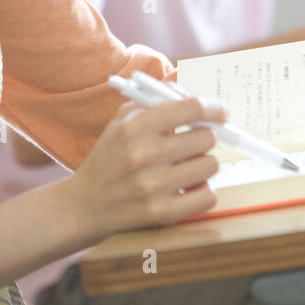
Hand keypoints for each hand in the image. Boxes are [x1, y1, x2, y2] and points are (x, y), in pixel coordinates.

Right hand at [67, 93, 227, 237]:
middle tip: (195, 143)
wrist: (84, 205)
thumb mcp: (122, 120)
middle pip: (206, 137)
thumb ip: (155, 99)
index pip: (190, 108)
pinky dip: (203, 191)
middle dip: (205, 138)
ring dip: (203, 165)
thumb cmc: (109, 157)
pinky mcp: (162, 213)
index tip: (220, 113)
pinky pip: (207, 196)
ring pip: (210, 166)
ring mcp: (153, 186)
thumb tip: (191, 91)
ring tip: (187, 167)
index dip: (213, 108)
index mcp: (134, 127)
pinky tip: (189, 188)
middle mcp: (144, 155)